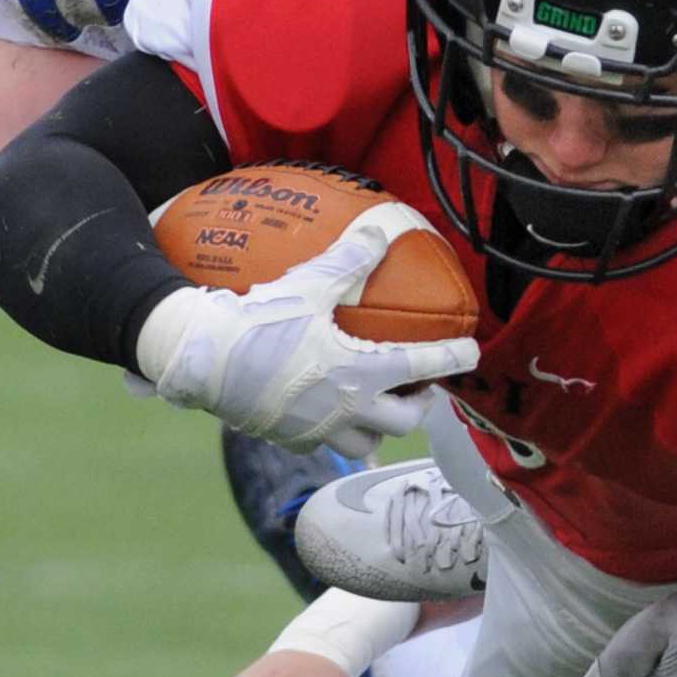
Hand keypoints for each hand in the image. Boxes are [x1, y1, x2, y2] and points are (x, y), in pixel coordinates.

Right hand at [134, 204, 478, 456]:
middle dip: (419, 405)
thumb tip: (380, 231)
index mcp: (362, 372)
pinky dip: (337, 432)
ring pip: (369, 441)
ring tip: (379, 406)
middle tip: (419, 387)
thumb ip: (349, 260)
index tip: (472, 353)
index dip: (454, 357)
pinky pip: (326, 445)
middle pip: (406, 421)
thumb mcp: (309, 284)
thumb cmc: (261, 321)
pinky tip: (330, 414)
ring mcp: (320, 430)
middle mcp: (349, 409)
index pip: (424, 365)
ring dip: (380, 427)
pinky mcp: (291, 440)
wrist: (204, 359)